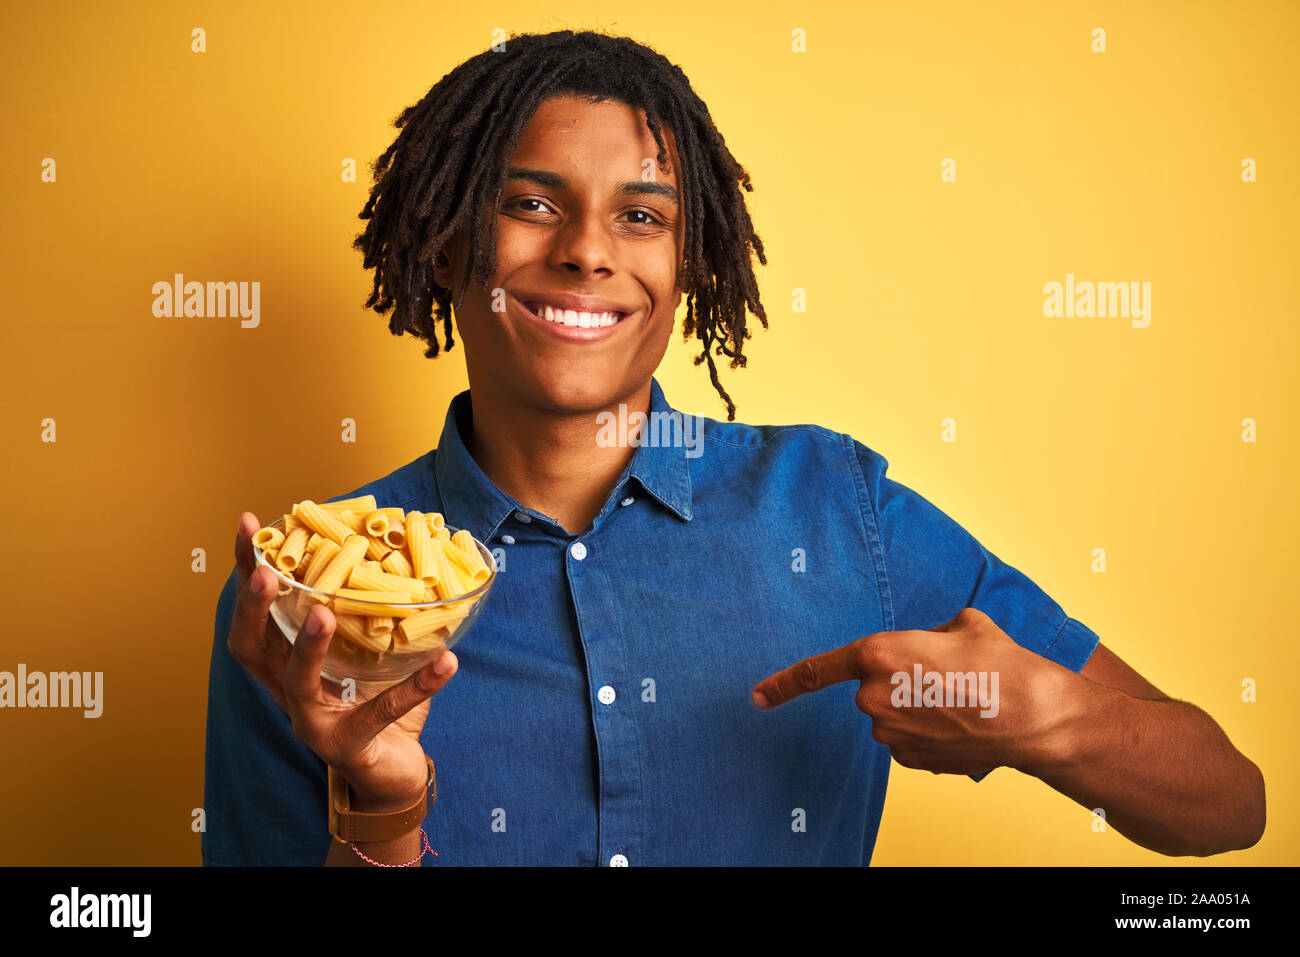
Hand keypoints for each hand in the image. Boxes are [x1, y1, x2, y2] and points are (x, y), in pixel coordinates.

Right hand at [227, 511, 458, 808]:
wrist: (393, 772)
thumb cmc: (374, 701)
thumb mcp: (367, 650)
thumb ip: (369, 609)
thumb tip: (401, 546)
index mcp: (285, 661)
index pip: (257, 610)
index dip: (247, 569)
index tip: (248, 524)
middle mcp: (287, 690)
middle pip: (252, 647)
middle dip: (254, 607)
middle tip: (265, 571)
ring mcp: (313, 721)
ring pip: (298, 684)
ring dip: (309, 646)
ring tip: (325, 613)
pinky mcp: (349, 746)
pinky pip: (382, 713)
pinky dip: (416, 687)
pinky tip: (446, 664)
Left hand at [749, 607, 1076, 775]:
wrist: (1033, 715)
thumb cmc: (999, 662)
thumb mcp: (960, 623)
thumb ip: (924, 634)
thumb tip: (925, 645)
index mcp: (877, 654)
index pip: (817, 671)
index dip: (783, 684)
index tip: (757, 696)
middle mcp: (874, 696)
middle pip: (871, 686)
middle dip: (899, 680)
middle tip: (945, 675)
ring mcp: (890, 732)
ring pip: (891, 713)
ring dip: (915, 706)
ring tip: (959, 698)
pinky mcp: (909, 759)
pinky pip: (907, 738)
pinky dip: (927, 731)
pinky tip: (959, 723)